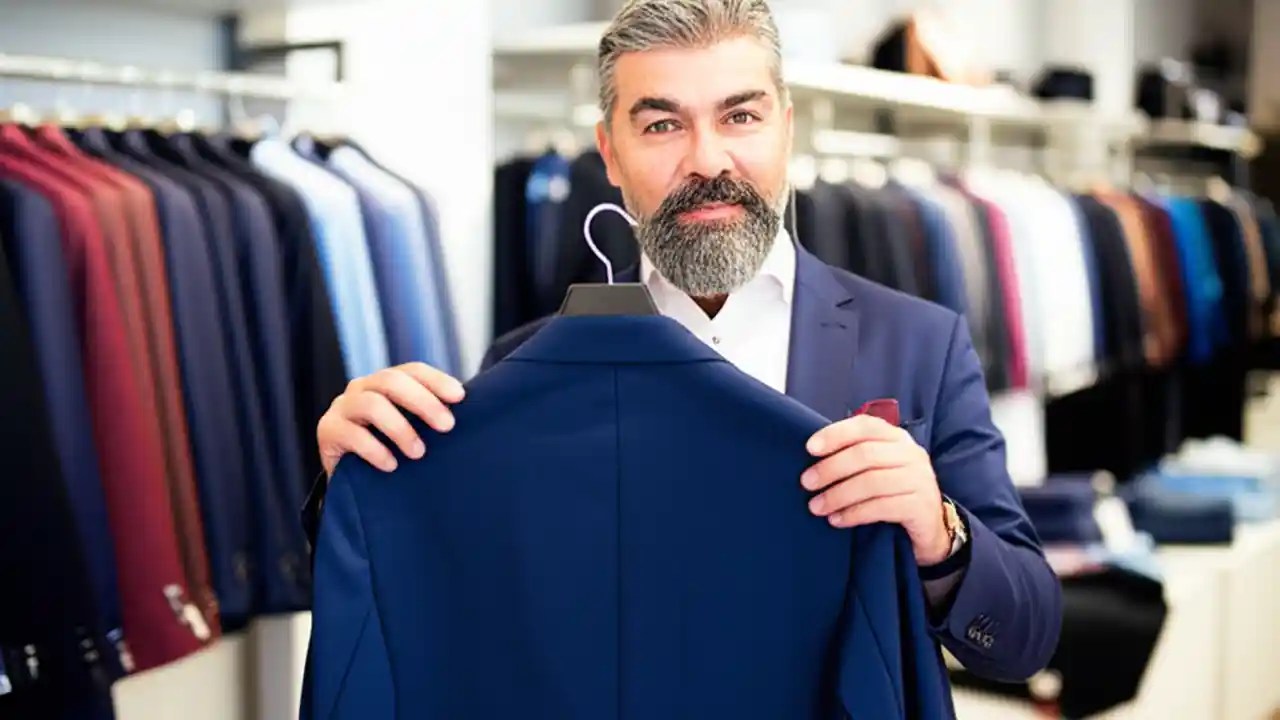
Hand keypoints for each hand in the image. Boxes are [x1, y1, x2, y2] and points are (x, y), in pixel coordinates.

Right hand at [317, 363, 465, 477]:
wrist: (350, 479)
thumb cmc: (390, 448)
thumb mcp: (412, 428)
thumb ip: (430, 416)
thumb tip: (469, 410)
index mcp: (385, 382)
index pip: (412, 370)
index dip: (436, 380)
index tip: (460, 397)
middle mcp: (362, 388)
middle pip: (392, 381)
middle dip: (423, 402)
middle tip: (447, 426)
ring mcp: (342, 407)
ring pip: (372, 404)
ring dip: (400, 428)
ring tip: (419, 452)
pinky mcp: (328, 430)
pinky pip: (352, 434)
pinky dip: (375, 450)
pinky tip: (391, 466)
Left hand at [800, 415, 950, 565]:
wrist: (930, 527)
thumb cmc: (894, 493)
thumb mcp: (879, 468)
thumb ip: (854, 456)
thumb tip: (813, 455)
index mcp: (898, 438)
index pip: (866, 426)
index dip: (836, 434)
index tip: (810, 448)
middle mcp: (912, 454)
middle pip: (865, 454)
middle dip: (831, 468)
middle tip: (806, 482)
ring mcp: (919, 480)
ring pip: (871, 482)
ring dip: (838, 495)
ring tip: (816, 507)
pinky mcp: (921, 507)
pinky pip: (881, 508)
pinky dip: (854, 514)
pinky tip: (837, 520)